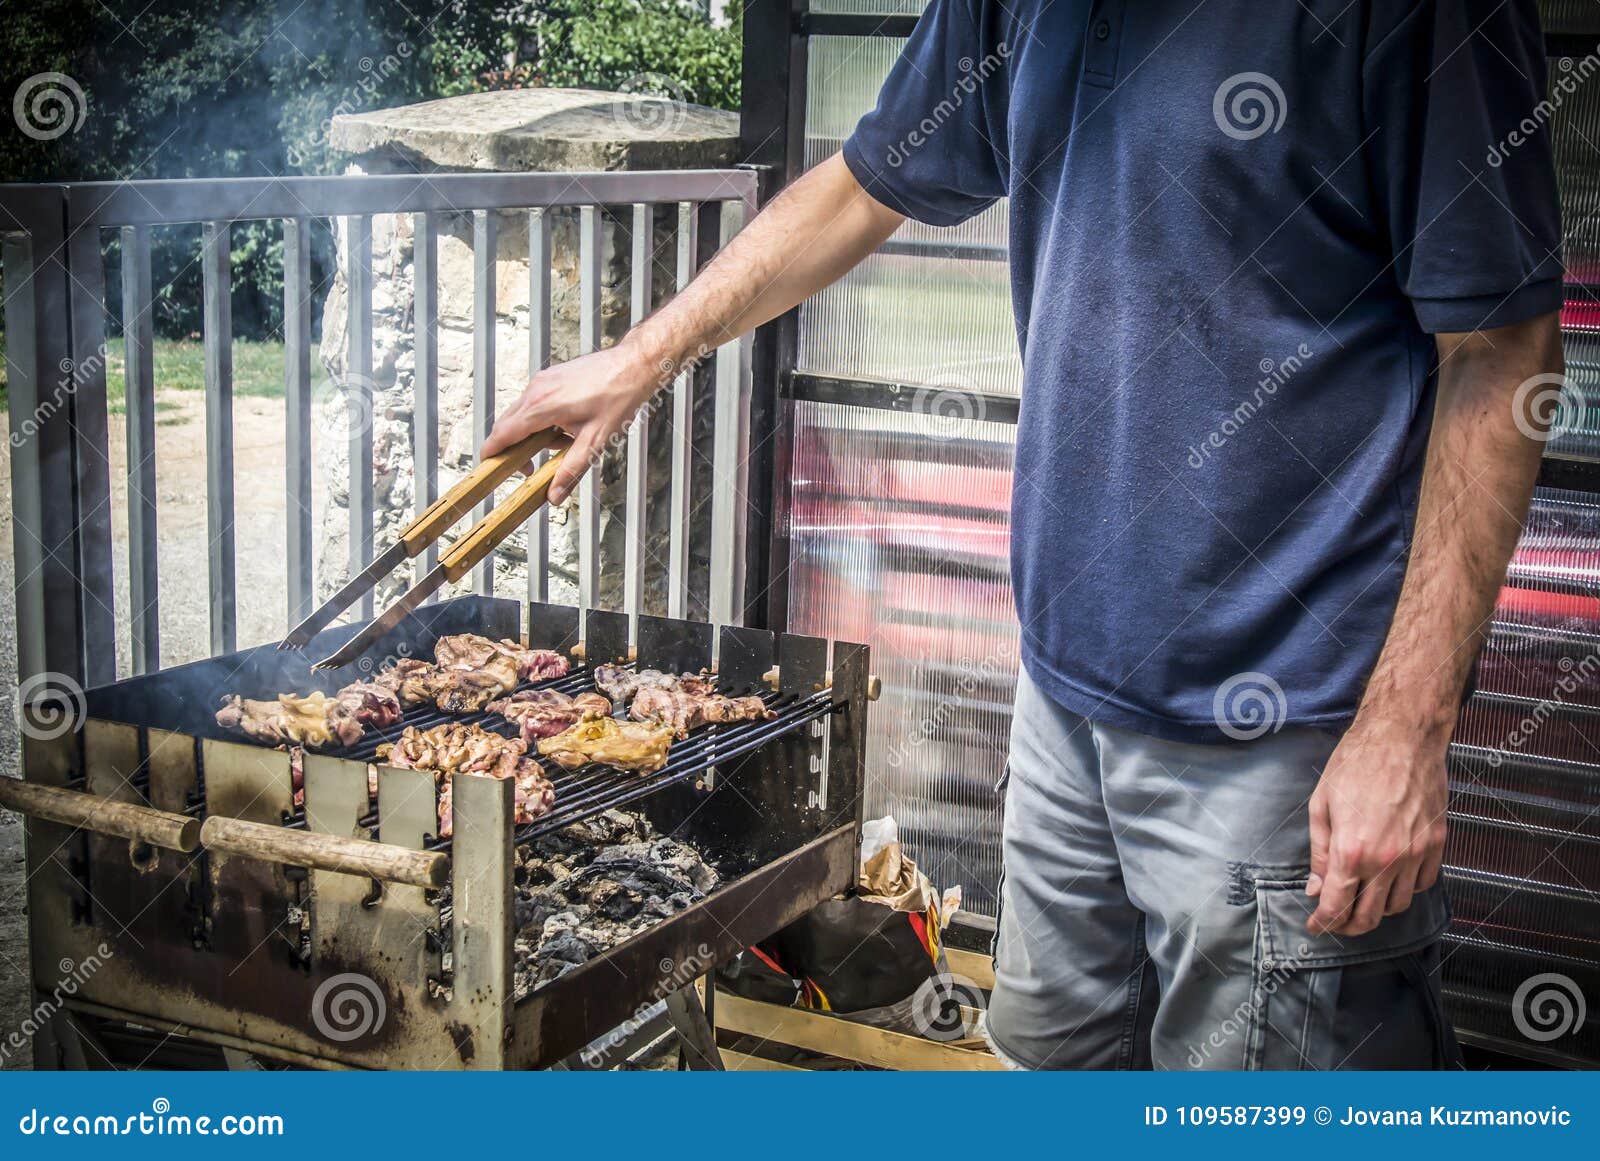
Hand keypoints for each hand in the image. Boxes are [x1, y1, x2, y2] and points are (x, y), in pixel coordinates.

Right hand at [481, 342, 669, 505]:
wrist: (633, 366)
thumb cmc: (618, 397)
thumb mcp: (594, 442)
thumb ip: (571, 470)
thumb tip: (554, 495)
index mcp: (542, 406)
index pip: (504, 433)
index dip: (492, 452)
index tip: (487, 467)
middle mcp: (536, 389)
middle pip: (508, 424)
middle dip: (513, 448)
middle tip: (530, 467)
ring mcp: (542, 381)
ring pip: (522, 414)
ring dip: (533, 434)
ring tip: (563, 444)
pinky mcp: (550, 377)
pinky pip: (535, 403)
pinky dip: (542, 420)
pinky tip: (567, 427)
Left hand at [1305, 717, 1448, 935]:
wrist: (1402, 738)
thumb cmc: (1356, 764)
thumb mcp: (1322, 806)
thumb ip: (1320, 853)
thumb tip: (1317, 887)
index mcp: (1352, 850)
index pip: (1337, 905)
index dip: (1324, 923)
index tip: (1316, 927)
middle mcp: (1387, 860)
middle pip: (1370, 915)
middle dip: (1350, 926)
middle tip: (1338, 923)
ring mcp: (1416, 854)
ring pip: (1400, 905)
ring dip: (1379, 910)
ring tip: (1364, 900)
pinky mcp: (1437, 844)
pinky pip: (1424, 883)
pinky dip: (1407, 890)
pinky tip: (1393, 880)